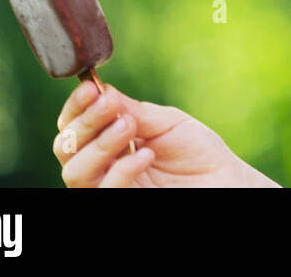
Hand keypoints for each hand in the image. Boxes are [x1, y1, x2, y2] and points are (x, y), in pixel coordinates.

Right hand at [54, 80, 275, 186]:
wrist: (225, 180)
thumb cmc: (197, 150)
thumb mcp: (165, 122)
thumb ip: (132, 110)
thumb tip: (99, 89)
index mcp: (107, 142)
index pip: (72, 126)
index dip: (76, 107)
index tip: (91, 88)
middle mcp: (102, 167)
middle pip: (65, 148)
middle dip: (86, 122)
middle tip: (110, 105)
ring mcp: (110, 188)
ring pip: (75, 173)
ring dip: (100, 145)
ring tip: (129, 126)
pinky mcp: (122, 201)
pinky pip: (105, 191)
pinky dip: (121, 170)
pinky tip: (145, 154)